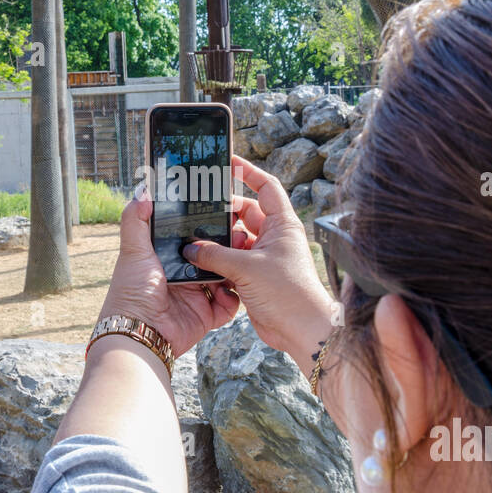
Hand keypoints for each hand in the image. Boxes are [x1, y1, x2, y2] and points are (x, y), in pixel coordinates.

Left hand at [98, 187, 241, 358]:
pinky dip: (234, 298)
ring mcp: (197, 295)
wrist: (140, 332)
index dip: (207, 226)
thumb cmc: (131, 292)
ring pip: (226, 278)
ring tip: (245, 258)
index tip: (223, 212)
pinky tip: (235, 289)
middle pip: (214, 256)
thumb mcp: (132, 251)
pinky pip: (228, 305)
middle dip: (229, 247)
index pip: (194, 237)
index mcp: (168, 258)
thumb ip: (135, 220)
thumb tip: (143, 191)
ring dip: (236, 270)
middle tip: (240, 236)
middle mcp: (184, 275)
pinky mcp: (206, 316)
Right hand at [183, 156, 335, 367]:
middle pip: (245, 213)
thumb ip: (215, 255)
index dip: (248, 172)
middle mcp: (274, 238)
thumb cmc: (287, 294)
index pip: (266, 187)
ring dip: (218, 241)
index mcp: (283, 224)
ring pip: (236, 240)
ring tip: (196, 238)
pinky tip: (200, 262)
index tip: (229, 162)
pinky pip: (232, 262)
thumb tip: (191, 248)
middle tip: (201, 208)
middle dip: (224, 212)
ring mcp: (264, 258)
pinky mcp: (255, 277)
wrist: (301, 330)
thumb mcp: (247, 268)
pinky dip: (218, 262)